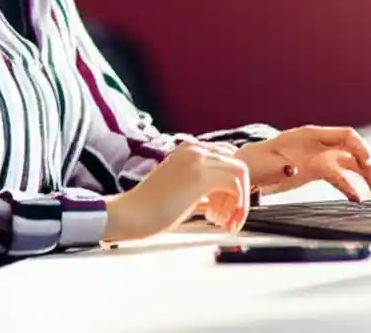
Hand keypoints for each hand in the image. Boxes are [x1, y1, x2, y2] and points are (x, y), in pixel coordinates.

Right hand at [103, 143, 250, 241]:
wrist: (130, 215)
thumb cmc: (149, 209)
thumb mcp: (181, 193)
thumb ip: (201, 192)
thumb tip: (219, 201)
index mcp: (187, 150)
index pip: (226, 158)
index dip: (231, 185)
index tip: (224, 209)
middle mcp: (194, 149)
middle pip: (237, 163)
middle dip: (239, 192)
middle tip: (227, 217)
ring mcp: (198, 159)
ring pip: (241, 172)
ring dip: (239, 200)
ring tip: (223, 221)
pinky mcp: (201, 175)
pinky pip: (236, 184)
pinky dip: (236, 205)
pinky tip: (220, 221)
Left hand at [236, 126, 370, 201]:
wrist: (247, 169)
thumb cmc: (256, 163)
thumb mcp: (266, 164)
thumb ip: (280, 166)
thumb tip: (291, 171)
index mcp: (312, 135)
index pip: (347, 135)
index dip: (363, 149)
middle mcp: (321, 143)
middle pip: (356, 150)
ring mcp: (321, 156)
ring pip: (353, 163)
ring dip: (370, 177)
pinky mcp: (318, 170)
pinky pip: (342, 176)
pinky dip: (353, 186)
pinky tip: (360, 198)